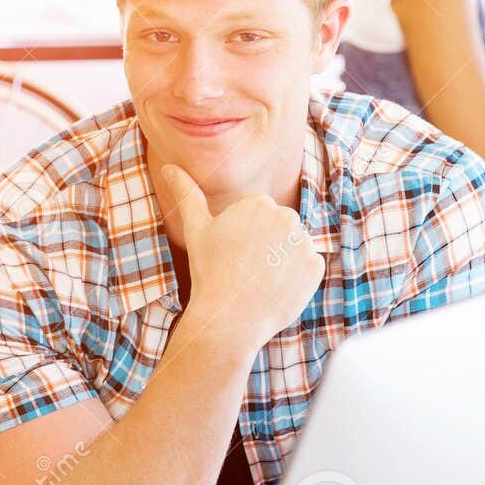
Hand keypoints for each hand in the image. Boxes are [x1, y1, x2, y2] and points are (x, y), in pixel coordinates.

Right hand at [155, 164, 323, 349]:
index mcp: (259, 203)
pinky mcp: (316, 266)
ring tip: (259, 280)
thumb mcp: (196, 229)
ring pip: (293, 248)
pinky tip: (275, 289)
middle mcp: (286, 216)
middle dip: (266, 246)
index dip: (245, 237)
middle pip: (280, 229)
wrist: (228, 318)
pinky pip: (307, 268)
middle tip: (244, 268)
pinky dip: (295, 279)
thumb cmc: (208, 272)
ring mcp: (304, 242)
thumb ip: (187, 193)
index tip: (233, 254)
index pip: (260, 216)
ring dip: (281, 262)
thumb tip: (168, 166)